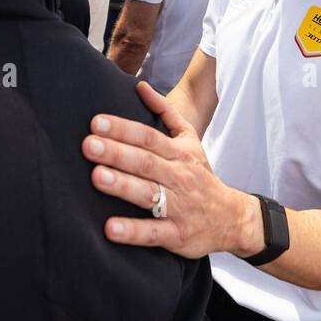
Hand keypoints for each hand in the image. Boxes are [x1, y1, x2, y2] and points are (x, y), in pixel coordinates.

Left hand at [82, 81, 260, 258]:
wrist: (232, 218)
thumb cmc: (200, 176)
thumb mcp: (189, 140)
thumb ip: (166, 112)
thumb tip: (139, 86)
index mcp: (178, 153)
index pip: (148, 137)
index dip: (123, 129)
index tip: (96, 122)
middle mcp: (179, 177)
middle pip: (145, 162)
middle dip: (116, 153)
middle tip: (88, 145)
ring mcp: (179, 207)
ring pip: (148, 194)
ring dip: (122, 186)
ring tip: (97, 177)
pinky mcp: (177, 234)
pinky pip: (153, 233)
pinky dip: (133, 231)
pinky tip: (110, 228)